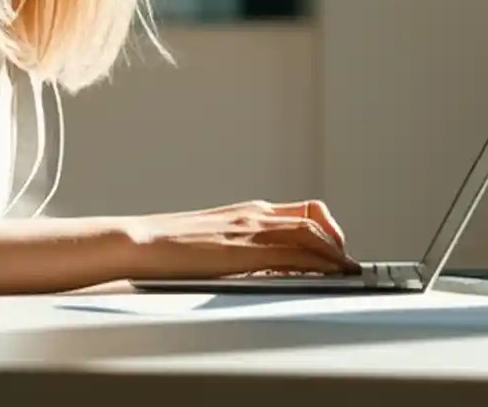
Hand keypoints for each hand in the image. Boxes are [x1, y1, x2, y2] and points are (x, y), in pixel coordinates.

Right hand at [123, 200, 360, 279]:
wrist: (141, 241)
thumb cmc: (166, 245)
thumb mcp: (210, 240)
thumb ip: (235, 246)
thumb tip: (255, 265)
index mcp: (246, 211)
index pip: (300, 213)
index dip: (325, 230)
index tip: (335, 250)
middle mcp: (254, 214)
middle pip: (313, 219)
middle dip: (336, 241)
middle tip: (344, 265)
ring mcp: (251, 229)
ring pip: (310, 234)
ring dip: (334, 254)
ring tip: (346, 273)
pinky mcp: (246, 249)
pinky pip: (294, 254)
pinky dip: (318, 263)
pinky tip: (327, 276)